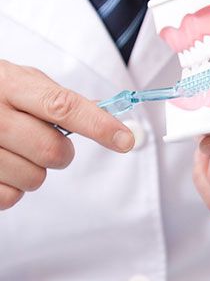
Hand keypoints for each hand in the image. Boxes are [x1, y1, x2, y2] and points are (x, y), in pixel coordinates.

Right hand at [0, 59, 134, 208]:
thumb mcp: (20, 82)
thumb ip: (58, 98)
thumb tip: (107, 112)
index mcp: (8, 83)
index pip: (62, 105)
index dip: (98, 124)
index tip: (125, 140)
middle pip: (52, 150)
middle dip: (60, 153)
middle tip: (45, 143)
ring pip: (34, 178)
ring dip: (33, 171)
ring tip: (13, 152)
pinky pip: (10, 198)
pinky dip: (12, 189)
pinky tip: (0, 168)